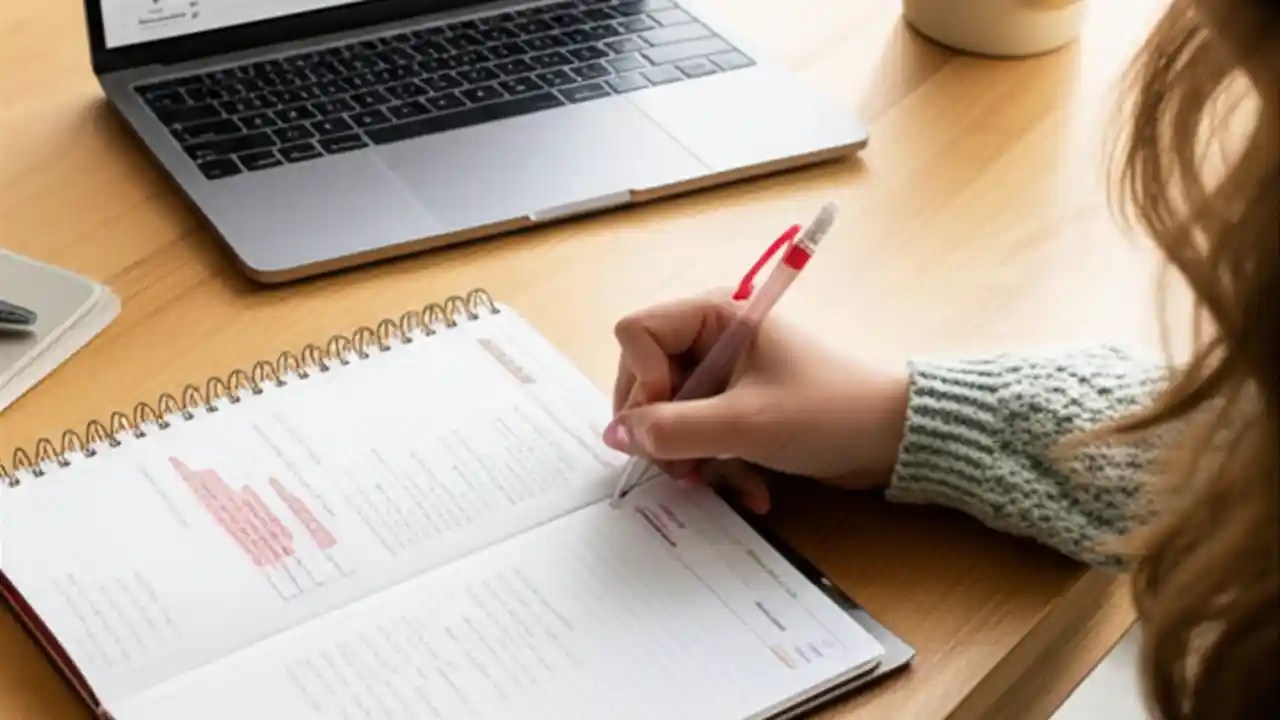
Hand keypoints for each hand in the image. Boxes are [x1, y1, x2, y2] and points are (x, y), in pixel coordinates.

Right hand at [604, 295, 910, 512]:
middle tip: (682, 467)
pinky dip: (720, 464)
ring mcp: (726, 372)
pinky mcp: (739, 405)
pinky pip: (702, 433)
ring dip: (693, 456)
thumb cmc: (828, 414)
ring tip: (723, 483)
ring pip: (672, 414)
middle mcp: (715, 335)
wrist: (894, 439)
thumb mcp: (743, 426)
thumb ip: (670, 430)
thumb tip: (614, 436)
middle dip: (662, 430)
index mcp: (716, 314)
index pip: (636, 334)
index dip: (642, 381)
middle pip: (647, 379)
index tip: (669, 418)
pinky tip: (752, 488)